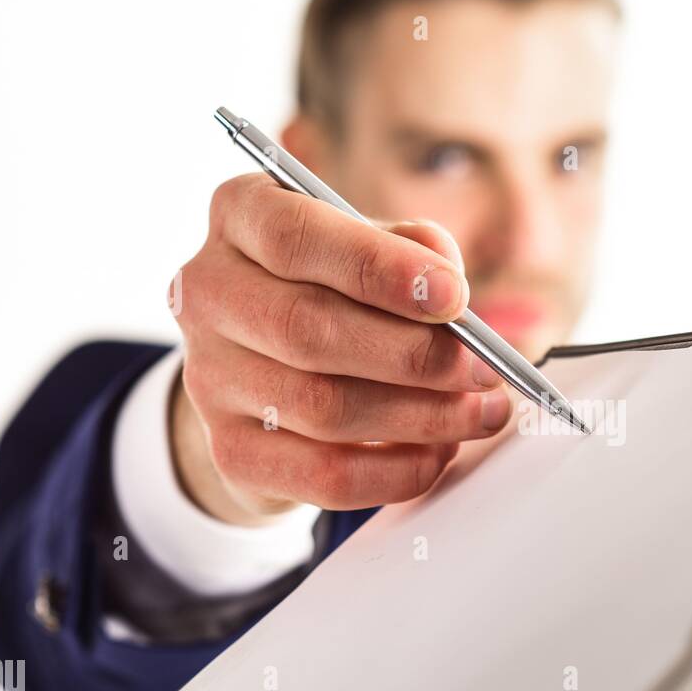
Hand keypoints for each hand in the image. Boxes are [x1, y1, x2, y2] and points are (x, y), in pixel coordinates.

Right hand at [167, 173, 510, 525]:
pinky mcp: (231, 452)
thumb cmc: (336, 291)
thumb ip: (411, 249)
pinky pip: (324, 474)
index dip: (380, 268)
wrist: (272, 373)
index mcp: (241, 215)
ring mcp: (209, 378)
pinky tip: (438, 452)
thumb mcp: (371, 246)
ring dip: (422, 417)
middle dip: (416, 356)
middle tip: (483, 371)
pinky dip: (397, 470)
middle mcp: (208, 292)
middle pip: (310, 330)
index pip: (296, 236)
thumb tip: (448, 285)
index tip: (453, 296)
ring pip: (323, 407)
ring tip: (478, 413)